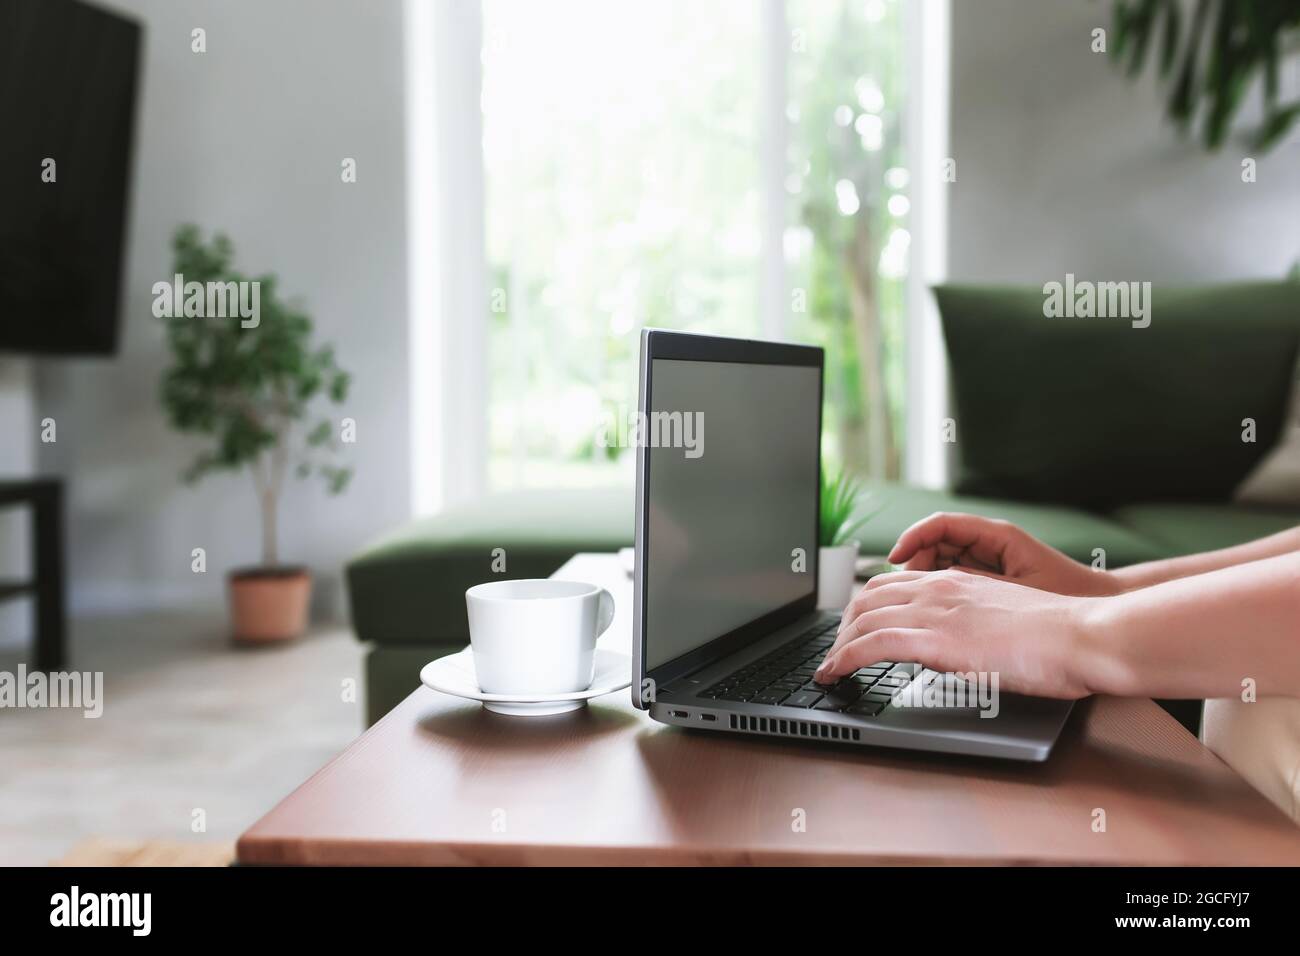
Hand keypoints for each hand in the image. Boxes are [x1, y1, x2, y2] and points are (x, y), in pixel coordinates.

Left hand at [815, 570, 1104, 698]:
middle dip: (843, 626)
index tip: (852, 629)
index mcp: (956, 581)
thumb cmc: (1059, 636)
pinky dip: (842, 659)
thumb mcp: (1005, 619)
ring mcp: (934, 610)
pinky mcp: (934, 638)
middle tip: (834, 652)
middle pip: (867, 599)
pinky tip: (833, 674)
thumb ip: (973, 622)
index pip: (891, 585)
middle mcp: (937, 589)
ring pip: (861, 620)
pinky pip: (870, 645)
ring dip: (836, 646)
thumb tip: (957, 642)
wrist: (1082, 635)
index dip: (863, 608)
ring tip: (827, 669)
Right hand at [887, 512, 1117, 596]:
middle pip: (933, 544)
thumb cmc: (1069, 601)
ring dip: (921, 583)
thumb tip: (933, 587)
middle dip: (911, 565)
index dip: (911, 538)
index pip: (939, 525)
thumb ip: (971, 586)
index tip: (893, 559)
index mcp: (996, 536)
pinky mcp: (989, 584)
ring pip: (938, 565)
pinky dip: (936, 595)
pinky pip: (952, 582)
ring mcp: (988, 565)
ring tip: (911, 608)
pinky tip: (932, 616)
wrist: (1100, 625)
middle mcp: (989, 545)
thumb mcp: (1015, 591)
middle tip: (900, 593)